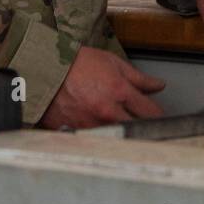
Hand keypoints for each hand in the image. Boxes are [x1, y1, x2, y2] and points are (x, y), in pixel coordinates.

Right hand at [38, 47, 164, 129]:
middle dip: (143, 128)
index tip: (156, 115)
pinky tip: (95, 128)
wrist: (44, 67)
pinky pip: (94, 141)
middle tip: (139, 122)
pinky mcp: (76, 132)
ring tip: (113, 124)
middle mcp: (107, 111)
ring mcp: (91, 124)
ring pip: (116, 138)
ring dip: (120, 133)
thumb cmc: (78, 62)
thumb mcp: (111, 62)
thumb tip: (159, 86)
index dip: (158, 114)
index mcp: (119, 91)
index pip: (152, 112)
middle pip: (138, 130)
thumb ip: (138, 77)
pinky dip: (98, 137)